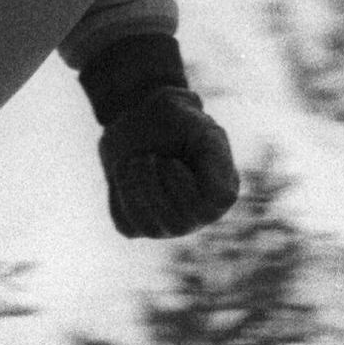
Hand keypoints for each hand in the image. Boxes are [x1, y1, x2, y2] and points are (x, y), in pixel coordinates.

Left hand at [97, 86, 239, 238]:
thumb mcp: (201, 126)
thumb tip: (224, 197)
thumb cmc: (175, 121)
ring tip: (135, 161)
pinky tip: (126, 174)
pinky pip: (126, 225)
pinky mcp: (138, 227)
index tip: (172, 161)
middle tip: (148, 156)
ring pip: (150, 226)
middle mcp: (198, 215)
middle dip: (154, 183)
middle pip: (178, 221)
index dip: (183, 185)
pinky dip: (120, 195)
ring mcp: (168, 225)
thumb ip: (216, 155)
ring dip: (135, 187)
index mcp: (220, 192)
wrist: (138, 117)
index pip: (210, 207)